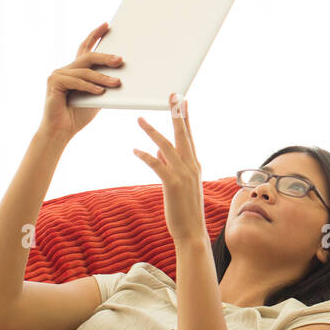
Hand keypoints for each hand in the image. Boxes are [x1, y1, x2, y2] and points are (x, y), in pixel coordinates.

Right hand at [38, 21, 124, 140]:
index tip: (106, 25)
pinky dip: (89, 87)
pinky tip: (100, 92)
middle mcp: (65, 69)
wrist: (62, 130)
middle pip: (88, 57)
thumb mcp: (97, 96)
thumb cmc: (79, 114)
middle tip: (120, 60)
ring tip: (117, 84)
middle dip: (106, 57)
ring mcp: (58, 74)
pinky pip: (76, 81)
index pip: (85, 48)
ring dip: (102, 78)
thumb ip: (104, 84)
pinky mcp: (53, 82)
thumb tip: (122, 75)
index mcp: (76, 70)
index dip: (95, 35)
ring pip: (85, 71)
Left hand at [133, 92, 206, 244]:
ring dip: (152, 131)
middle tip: (172, 97)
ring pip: (167, 146)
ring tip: (140, 119)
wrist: (191, 232)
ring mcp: (183, 174)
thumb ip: (170, 165)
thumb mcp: (179, 184)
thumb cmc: (184, 209)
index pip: (189, 136)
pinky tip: (135, 150)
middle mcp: (191, 166)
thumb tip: (158, 150)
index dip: (185, 118)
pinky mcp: (173, 184)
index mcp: (194, 165)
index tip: (182, 102)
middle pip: (182, 135)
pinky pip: (157, 165)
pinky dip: (146, 156)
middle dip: (177, 114)